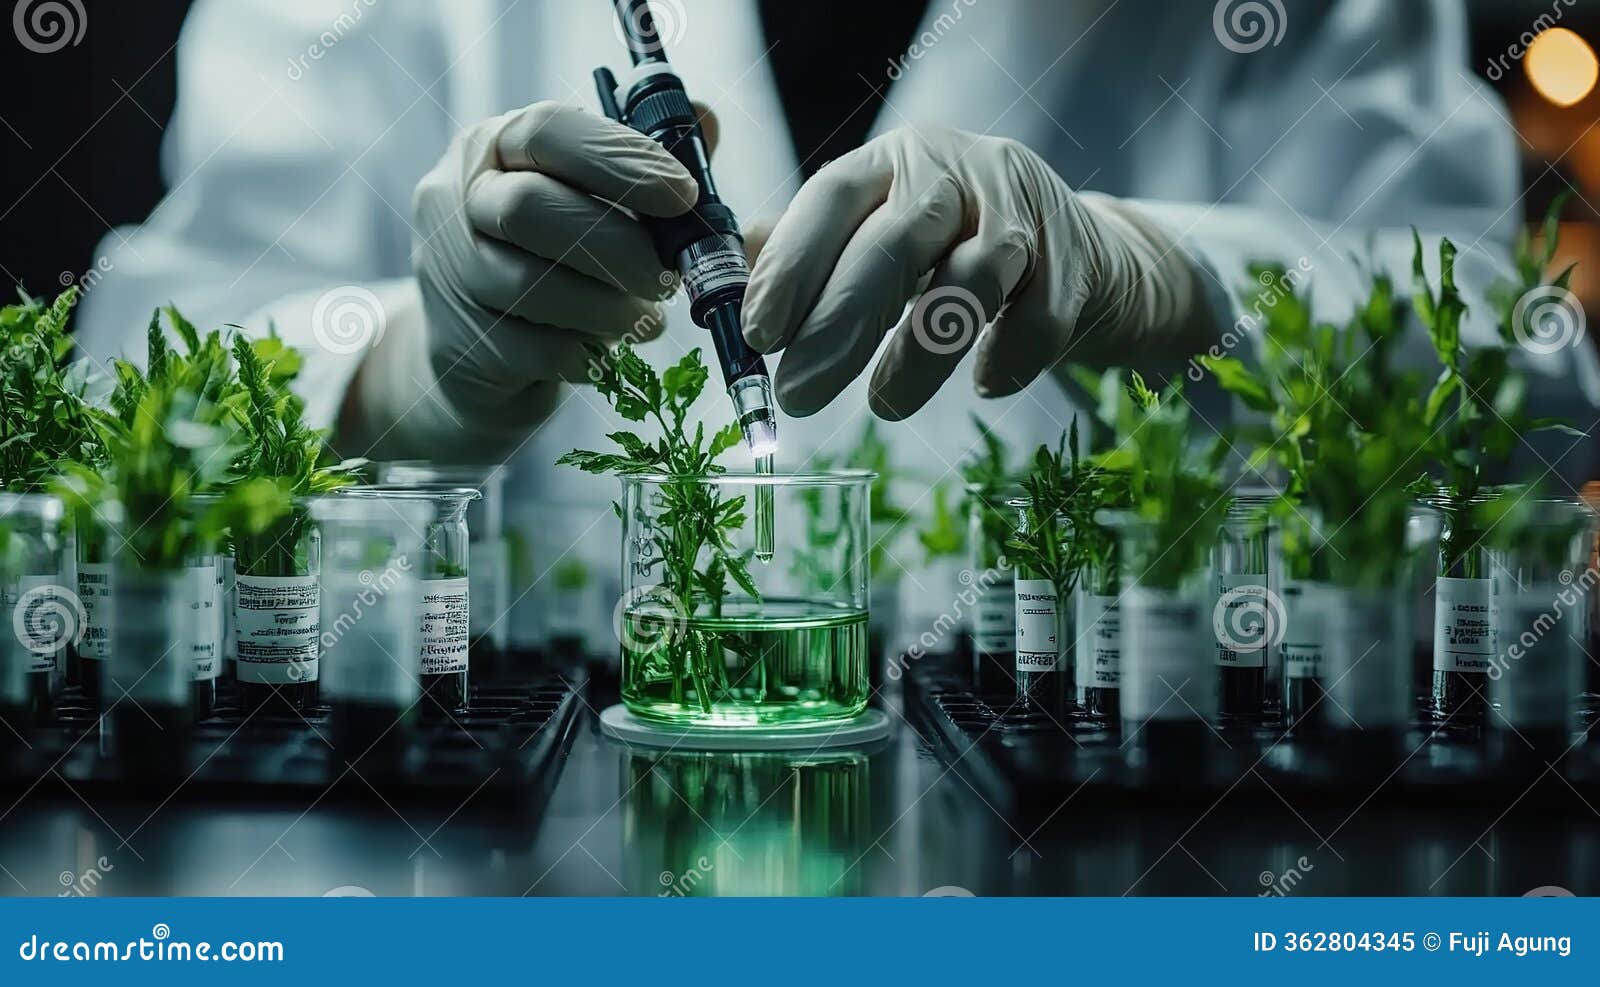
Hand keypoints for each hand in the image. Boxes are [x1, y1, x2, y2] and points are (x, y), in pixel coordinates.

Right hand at [411, 100, 714, 426]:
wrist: (485, 351)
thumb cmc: (554, 259)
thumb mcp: (594, 201)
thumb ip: (646, 163)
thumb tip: (705, 118)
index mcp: (494, 146)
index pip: (549, 132)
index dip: (621, 161)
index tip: (682, 195)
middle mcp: (458, 199)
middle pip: (530, 208)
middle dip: (618, 245)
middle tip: (669, 277)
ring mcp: (450, 273)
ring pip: (531, 284)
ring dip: (610, 307)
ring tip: (647, 318)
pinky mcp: (460, 343)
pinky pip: (534, 350)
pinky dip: (587, 353)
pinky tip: (608, 350)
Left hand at [742, 127, 1207, 418]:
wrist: (1083, 251)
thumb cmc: (955, 246)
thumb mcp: (879, 230)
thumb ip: (807, 251)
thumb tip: (725, 286)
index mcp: (894, 160)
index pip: (832, 198)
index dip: (791, 265)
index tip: (758, 336)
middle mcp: (956, 170)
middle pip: (894, 242)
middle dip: (839, 323)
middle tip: (798, 396)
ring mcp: (1023, 209)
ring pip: (970, 280)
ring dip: (920, 353)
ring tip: (884, 405)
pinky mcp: (1078, 257)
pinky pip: (1041, 316)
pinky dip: (1010, 357)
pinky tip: (985, 384)